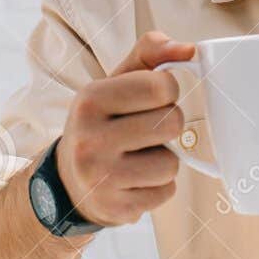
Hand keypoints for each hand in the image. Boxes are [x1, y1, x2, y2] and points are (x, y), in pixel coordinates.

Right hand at [55, 31, 193, 226]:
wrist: (69, 181)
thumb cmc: (102, 124)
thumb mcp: (115, 82)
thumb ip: (150, 54)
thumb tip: (189, 49)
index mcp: (90, 100)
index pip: (162, 86)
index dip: (167, 91)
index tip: (151, 99)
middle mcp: (90, 139)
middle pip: (173, 124)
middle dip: (168, 126)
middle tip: (144, 131)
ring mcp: (101, 178)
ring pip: (172, 163)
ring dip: (163, 160)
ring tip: (137, 158)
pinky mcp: (116, 208)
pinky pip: (166, 191)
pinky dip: (157, 186)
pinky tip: (133, 180)